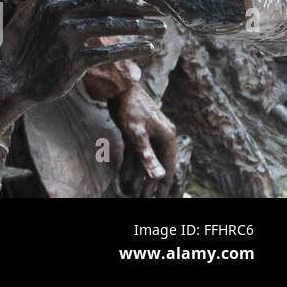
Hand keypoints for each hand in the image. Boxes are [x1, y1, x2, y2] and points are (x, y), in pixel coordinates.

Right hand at [0, 0, 165, 112]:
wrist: (21, 77)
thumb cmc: (46, 43)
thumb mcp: (54, 13)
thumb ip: (80, 0)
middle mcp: (56, 8)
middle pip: (107, 1)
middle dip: (138, 5)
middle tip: (162, 11)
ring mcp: (63, 33)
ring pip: (112, 24)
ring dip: (141, 27)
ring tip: (161, 29)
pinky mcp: (71, 59)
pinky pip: (109, 51)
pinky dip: (132, 49)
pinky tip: (149, 48)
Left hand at [114, 82, 178, 196]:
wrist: (118, 87)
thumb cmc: (129, 108)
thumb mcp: (137, 133)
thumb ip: (147, 155)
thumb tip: (158, 176)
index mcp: (167, 138)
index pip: (168, 168)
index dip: (162, 185)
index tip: (156, 199)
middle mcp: (162, 137)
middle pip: (160, 166)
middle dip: (154, 184)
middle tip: (148, 199)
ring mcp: (150, 135)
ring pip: (148, 161)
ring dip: (143, 176)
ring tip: (138, 193)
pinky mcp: (137, 133)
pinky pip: (137, 154)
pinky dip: (133, 165)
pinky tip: (127, 178)